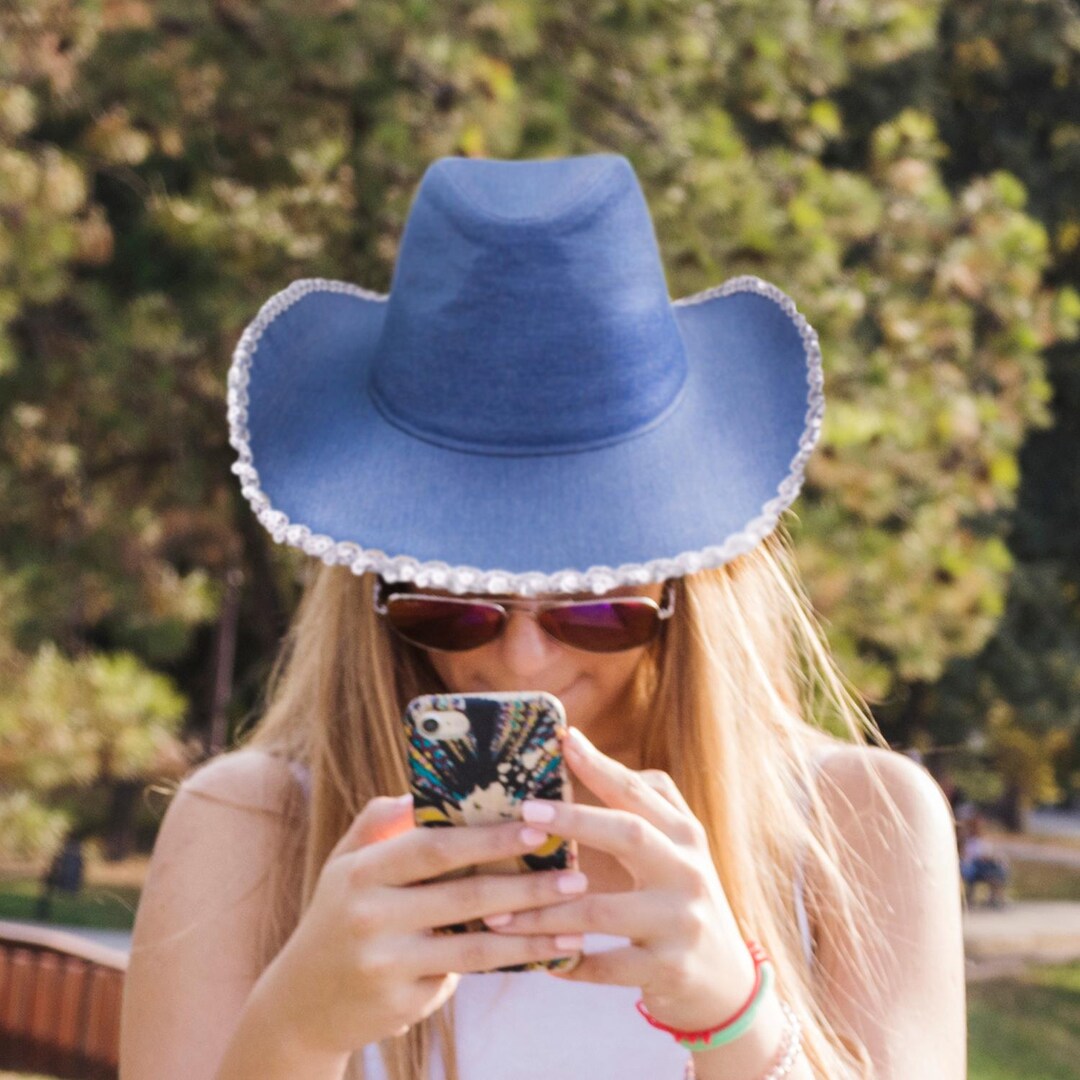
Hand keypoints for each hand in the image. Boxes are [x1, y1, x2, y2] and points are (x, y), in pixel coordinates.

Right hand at [257, 794, 588, 1056]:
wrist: (301, 1004)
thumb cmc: (338, 916)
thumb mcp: (345, 863)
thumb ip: (381, 821)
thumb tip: (427, 789)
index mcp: (361, 871)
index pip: (432, 847)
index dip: (486, 836)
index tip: (535, 824)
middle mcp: (369, 917)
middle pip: (463, 896)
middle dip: (526, 886)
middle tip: (574, 874)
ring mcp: (386, 964)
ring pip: (474, 946)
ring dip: (531, 933)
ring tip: (576, 922)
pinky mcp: (401, 1003)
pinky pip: (466, 977)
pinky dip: (509, 963)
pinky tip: (545, 953)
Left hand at [484, 727, 757, 1031]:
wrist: (725, 979)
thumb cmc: (680, 896)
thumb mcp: (677, 847)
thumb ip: (643, 802)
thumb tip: (580, 749)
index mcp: (685, 834)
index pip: (639, 791)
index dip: (601, 766)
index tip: (563, 741)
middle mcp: (687, 871)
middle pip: (629, 835)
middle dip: (574, 820)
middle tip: (524, 810)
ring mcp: (680, 922)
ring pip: (601, 911)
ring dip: (545, 912)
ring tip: (497, 913)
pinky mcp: (669, 968)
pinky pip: (605, 967)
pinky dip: (568, 963)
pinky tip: (537, 960)